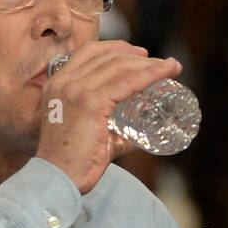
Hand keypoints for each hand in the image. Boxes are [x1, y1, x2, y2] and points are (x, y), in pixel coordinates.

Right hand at [38, 41, 179, 194]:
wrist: (57, 179)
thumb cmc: (72, 163)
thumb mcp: (89, 136)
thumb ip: (112, 133)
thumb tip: (137, 136)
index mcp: (58, 84)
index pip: (90, 52)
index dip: (117, 48)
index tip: (140, 55)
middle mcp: (64, 81)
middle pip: (107, 55)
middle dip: (137, 55)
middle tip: (160, 64)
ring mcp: (76, 90)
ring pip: (119, 65)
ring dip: (149, 63)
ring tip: (170, 68)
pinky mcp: (90, 102)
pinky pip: (126, 81)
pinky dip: (150, 74)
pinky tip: (164, 73)